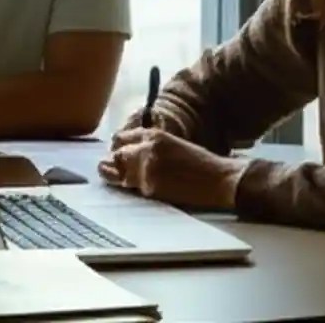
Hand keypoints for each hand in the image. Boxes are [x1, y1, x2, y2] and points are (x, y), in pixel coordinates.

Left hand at [98, 128, 248, 210]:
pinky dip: (131, 188)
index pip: (123, 138)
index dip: (117, 146)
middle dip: (113, 160)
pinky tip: (131, 187)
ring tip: (107, 174)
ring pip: (120, 171)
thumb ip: (151, 147)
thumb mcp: (173, 145)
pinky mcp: (151, 186)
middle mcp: (148, 149)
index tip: (114, 151)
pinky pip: (133, 188)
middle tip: (106, 166)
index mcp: (155, 136)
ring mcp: (148, 168)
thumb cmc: (200, 163)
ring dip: (115, 174)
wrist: (218, 179)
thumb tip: (130, 155)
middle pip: (118, 154)